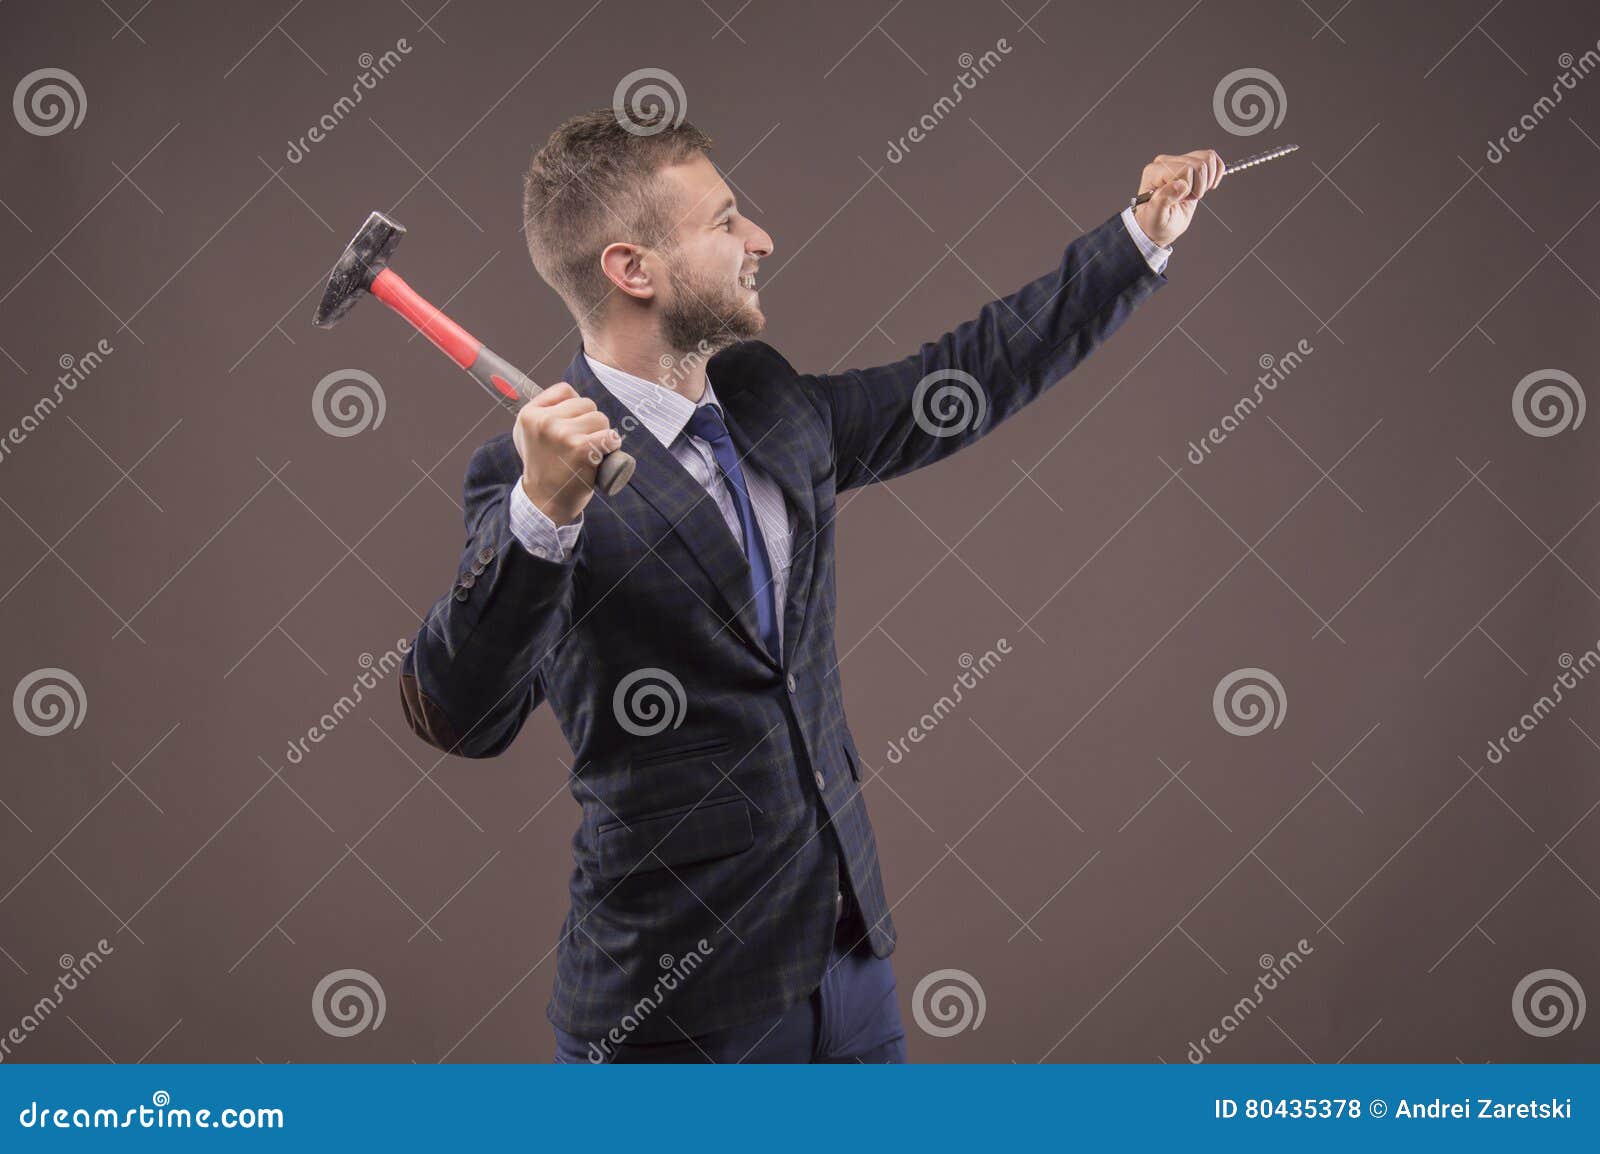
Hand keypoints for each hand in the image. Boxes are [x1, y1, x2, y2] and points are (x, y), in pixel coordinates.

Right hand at [512, 382, 621, 525]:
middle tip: (578, 445)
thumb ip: (543, 410)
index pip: (565, 390)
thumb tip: (569, 393)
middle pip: (586, 404)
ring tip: (587, 452)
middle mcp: (544, 421)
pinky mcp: (580, 448)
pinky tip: (603, 454)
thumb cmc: (543, 466)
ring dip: (601, 434)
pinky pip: (610, 435)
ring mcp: (562, 434)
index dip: (574, 407)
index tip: (570, 427)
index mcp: (530, 413)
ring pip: (600, 418)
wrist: (545, 501)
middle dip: (589, 423)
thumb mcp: (529, 433)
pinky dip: (612, 445)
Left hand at [1132, 149, 1224, 247]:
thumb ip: (1164, 200)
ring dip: (1206, 182)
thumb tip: (1181, 184)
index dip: (1188, 189)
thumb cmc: (1155, 221)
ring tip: (1191, 193)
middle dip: (1198, 188)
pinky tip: (1204, 186)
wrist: (1159, 224)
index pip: (1186, 170)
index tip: (1176, 201)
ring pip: (1208, 159)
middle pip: (1199, 165)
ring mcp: (1178, 160)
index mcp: (1153, 172)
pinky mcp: (1190, 162)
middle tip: (1184, 199)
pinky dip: (1215, 174)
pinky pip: (1211, 157)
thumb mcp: (1156, 217)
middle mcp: (1164, 162)